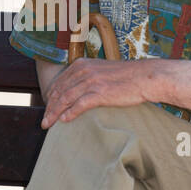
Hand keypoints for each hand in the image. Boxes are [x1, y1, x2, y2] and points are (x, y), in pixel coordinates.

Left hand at [41, 58, 156, 127]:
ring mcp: (91, 81)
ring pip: (65, 99)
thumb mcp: (102, 71)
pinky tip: (64, 121)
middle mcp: (84, 71)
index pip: (59, 82)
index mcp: (82, 64)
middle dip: (49, 108)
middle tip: (44, 121)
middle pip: (59, 91)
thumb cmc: (127, 76)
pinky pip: (79, 105)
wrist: (146, 77)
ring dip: (55, 113)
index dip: (50, 97)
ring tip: (49, 125)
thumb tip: (77, 92)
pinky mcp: (100, 92)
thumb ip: (88, 77)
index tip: (47, 109)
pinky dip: (70, 113)